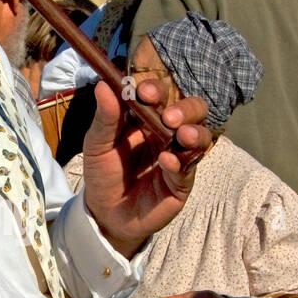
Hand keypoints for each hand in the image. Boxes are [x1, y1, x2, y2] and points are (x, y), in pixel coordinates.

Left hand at [82, 79, 211, 256]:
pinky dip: (179, 162)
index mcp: (148, 117)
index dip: (156, 89)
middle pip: (191, 110)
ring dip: (194, 132)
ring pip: (200, 136)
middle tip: (169, 116)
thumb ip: (105, 118)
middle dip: (184, 108)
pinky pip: (188, 168)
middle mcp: (168, 133)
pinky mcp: (181, 182)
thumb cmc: (103, 174)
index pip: (160, 95)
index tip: (144, 92)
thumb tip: (104, 84)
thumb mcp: (97, 145)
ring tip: (182, 135)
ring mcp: (178, 155)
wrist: (105, 213)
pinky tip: (167, 160)